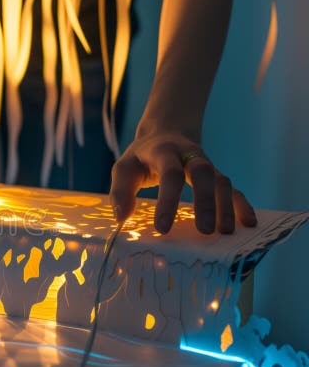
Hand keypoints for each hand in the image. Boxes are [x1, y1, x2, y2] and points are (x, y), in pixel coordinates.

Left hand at [109, 128, 256, 234]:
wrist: (166, 133)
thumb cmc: (141, 157)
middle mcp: (189, 155)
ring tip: (224, 233)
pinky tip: (247, 223)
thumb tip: (121, 218)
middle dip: (206, 202)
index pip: (170, 174)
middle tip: (204, 231)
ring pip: (221, 180)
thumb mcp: (124, 168)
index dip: (168, 201)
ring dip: (225, 206)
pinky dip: (241, 204)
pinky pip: (232, 188)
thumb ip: (120, 191)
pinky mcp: (215, 175)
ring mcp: (206, 164)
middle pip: (203, 173)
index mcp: (164, 152)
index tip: (163, 229)